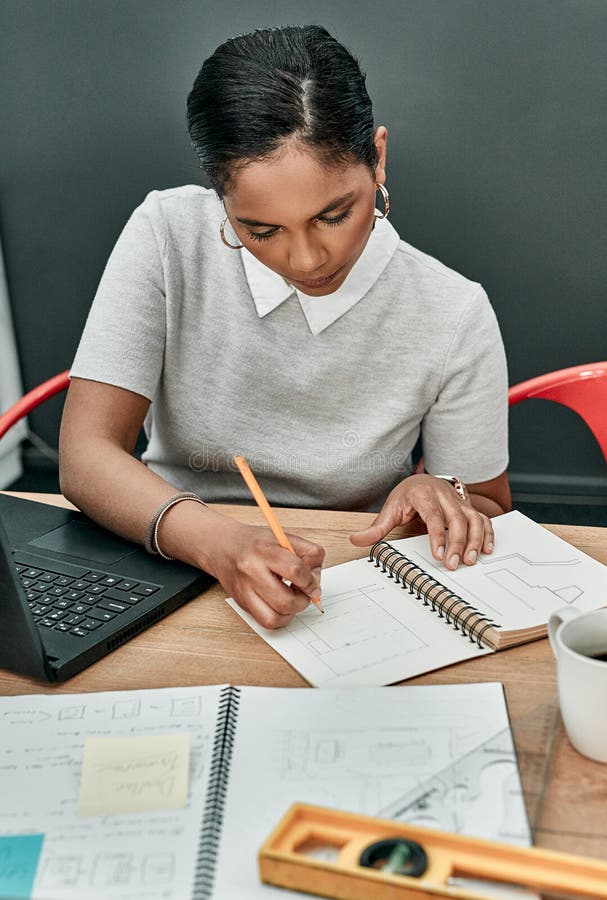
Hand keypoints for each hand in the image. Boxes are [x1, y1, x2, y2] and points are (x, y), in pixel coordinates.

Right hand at [203, 519, 324, 628]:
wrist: (224, 547)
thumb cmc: (255, 543)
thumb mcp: (284, 537)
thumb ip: (308, 553)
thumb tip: (316, 580)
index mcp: (264, 551)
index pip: (295, 570)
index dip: (310, 580)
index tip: (313, 583)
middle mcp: (251, 572)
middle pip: (286, 601)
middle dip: (303, 601)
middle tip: (304, 593)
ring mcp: (245, 591)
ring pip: (275, 618)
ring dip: (292, 612)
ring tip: (292, 599)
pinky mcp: (242, 604)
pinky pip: (266, 622)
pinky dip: (280, 618)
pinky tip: (282, 605)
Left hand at [349, 474, 493, 569]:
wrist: (423, 480)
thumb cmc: (408, 495)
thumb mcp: (390, 508)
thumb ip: (376, 527)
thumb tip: (356, 540)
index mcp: (424, 494)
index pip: (434, 516)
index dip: (437, 536)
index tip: (438, 555)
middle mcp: (445, 496)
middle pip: (457, 518)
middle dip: (458, 542)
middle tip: (454, 564)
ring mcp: (459, 501)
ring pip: (474, 518)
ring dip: (476, 540)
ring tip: (472, 560)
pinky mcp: (469, 508)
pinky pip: (483, 519)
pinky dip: (488, 533)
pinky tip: (486, 550)